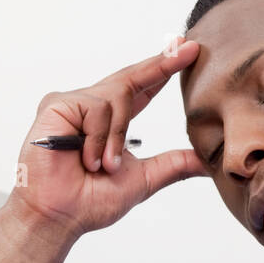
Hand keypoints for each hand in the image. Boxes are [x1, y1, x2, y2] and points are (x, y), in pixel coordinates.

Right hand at [11, 36, 210, 239]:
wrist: (59, 216)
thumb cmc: (90, 202)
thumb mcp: (144, 179)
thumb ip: (174, 165)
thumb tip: (206, 163)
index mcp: (111, 122)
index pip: (142, 89)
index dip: (164, 68)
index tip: (189, 49)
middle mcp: (92, 107)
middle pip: (132, 78)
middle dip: (162, 62)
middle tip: (190, 47)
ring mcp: (73, 103)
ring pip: (118, 97)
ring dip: (117, 138)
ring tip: (103, 166)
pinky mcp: (57, 104)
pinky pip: (96, 108)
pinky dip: (98, 138)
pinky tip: (86, 159)